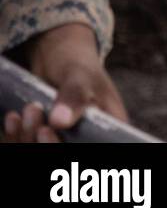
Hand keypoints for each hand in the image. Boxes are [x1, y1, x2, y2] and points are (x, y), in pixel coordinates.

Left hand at [2, 24, 126, 142]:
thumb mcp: (80, 75)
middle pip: (68, 152)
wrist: (56, 56)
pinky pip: (27, 145)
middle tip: (36, 115)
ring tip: (29, 109)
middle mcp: (89, 137)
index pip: (98, 145)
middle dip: (46, 141)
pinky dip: (17, 136)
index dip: (76, 146)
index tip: (51, 132)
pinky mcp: (43, 138)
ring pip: (44, 151)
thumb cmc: (78, 63)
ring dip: (28, 136)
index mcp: (111, 125)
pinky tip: (14, 119)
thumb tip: (60, 121)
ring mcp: (65, 138)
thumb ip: (75, 96)